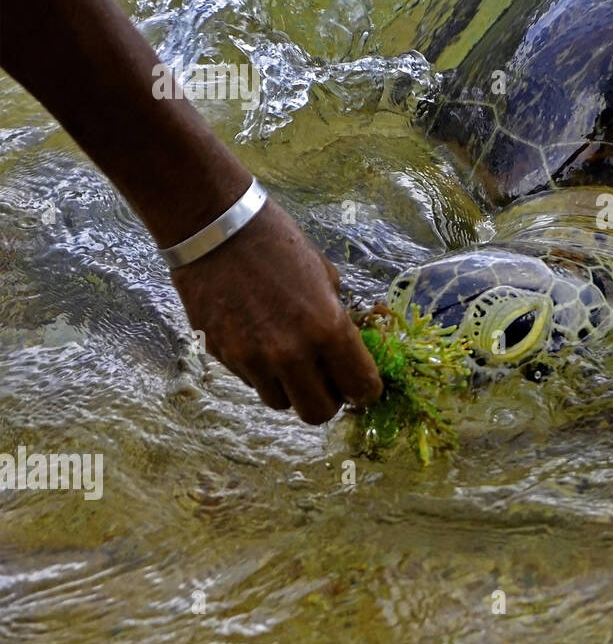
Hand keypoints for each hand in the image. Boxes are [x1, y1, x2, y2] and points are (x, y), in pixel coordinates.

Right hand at [170, 200, 382, 423]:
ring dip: (292, 389)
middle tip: (329, 381)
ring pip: (281, 403)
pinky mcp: (224, 357)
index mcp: (327, 330)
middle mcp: (291, 353)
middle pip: (318, 413)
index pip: (360, 387)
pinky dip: (263, 373)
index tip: (364, 387)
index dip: (366, 391)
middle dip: (328, 399)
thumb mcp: (326, 277)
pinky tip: (262, 342)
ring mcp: (253, 359)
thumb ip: (338, 321)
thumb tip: (346, 351)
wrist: (216, 230)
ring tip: (292, 360)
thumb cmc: (279, 244)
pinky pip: (252, 382)